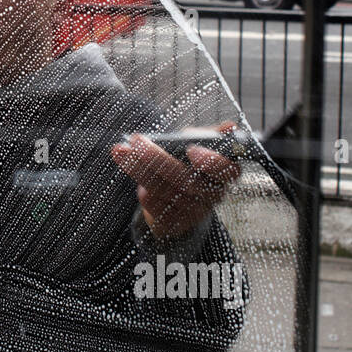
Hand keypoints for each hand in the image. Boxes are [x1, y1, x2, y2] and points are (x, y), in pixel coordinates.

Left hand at [111, 122, 240, 240]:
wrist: (175, 199)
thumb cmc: (187, 163)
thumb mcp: (198, 145)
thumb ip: (207, 135)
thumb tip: (229, 127)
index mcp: (225, 173)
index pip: (227, 170)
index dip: (210, 162)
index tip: (191, 149)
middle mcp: (214, 195)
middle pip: (187, 180)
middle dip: (158, 158)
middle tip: (137, 140)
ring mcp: (195, 212)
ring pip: (165, 190)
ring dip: (139, 168)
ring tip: (121, 150)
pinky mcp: (175, 223)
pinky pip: (154, 204)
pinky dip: (139, 183)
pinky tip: (127, 166)